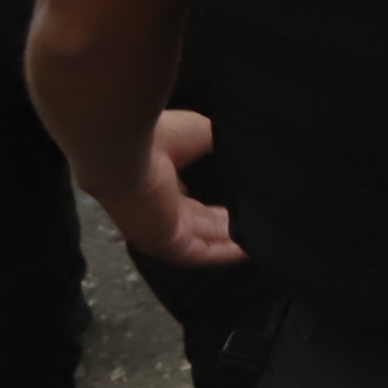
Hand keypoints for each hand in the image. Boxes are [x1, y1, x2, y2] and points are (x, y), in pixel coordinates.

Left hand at [100, 110, 244, 268]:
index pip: (189, 199)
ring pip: (202, 240)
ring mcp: (160, 229)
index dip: (213, 203)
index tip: (242, 201)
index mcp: (159, 180)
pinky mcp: (165, 243)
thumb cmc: (157, 136)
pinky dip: (223, 254)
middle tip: (257, 222)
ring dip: (228, 242)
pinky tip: (248, 252)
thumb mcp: (199, 133)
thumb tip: (244, 150)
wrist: (127, 150)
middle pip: (199, 223)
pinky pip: (199, 252)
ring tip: (260, 241)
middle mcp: (159, 208)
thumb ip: (219, 146)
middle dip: (226, 224)